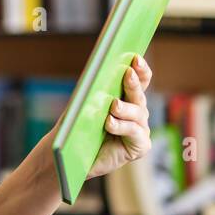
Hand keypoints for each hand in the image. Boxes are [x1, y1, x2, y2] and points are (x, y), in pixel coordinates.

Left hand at [86, 54, 153, 178]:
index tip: (135, 57)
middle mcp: (137, 113)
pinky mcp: (140, 146)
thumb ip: (92, 93)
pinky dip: (122, 127)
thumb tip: (96, 73)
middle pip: (139, 95)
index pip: (140, 81)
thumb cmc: (79, 129)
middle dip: (133, 83)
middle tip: (127, 72)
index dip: (140, 69)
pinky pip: (135, 133)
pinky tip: (110, 122)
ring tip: (113, 105)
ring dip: (125, 108)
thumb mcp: (83, 107)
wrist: (73, 156)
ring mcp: (141, 129)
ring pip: (137, 114)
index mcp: (127, 99)